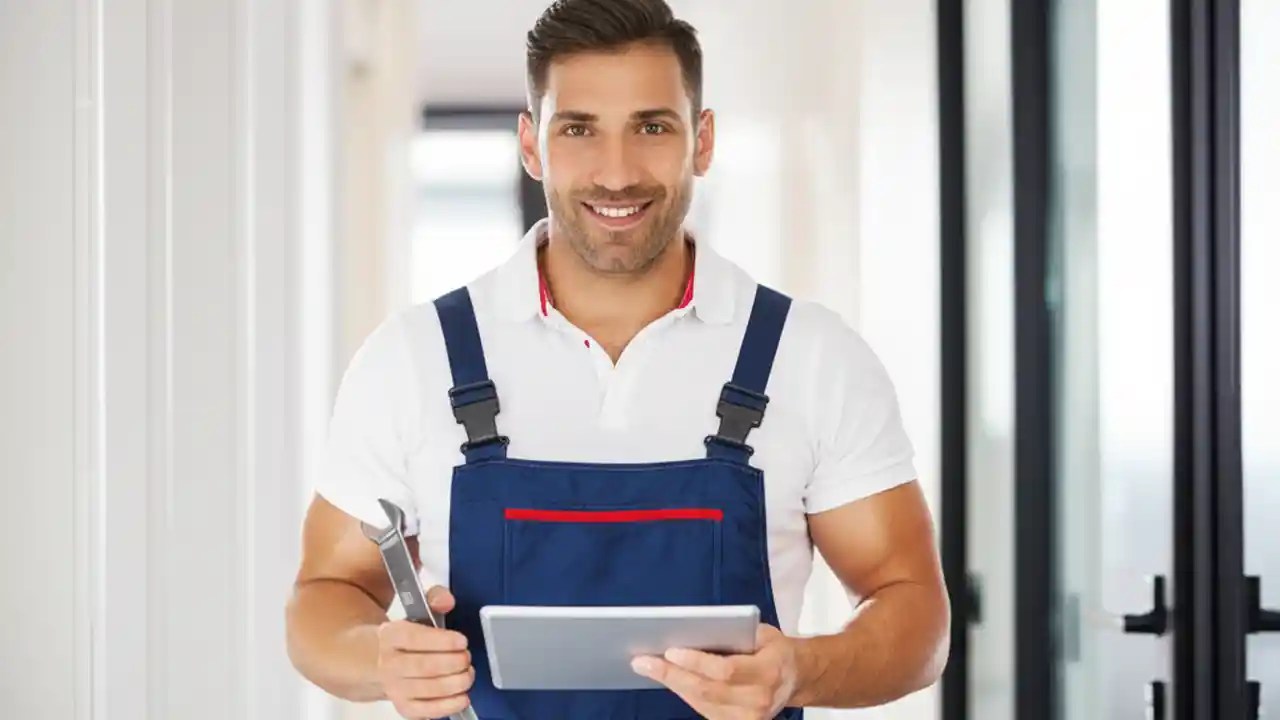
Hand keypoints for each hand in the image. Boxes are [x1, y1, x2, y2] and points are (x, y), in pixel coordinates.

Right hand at [376, 585, 474, 718]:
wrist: (371, 661)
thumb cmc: (402, 638)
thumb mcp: (414, 611)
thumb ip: (434, 599)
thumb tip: (447, 600)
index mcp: (390, 636)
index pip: (414, 639)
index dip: (442, 641)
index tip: (461, 641)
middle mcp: (389, 663)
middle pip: (424, 667)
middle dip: (453, 663)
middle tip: (467, 658)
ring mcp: (394, 687)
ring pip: (427, 689)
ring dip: (454, 684)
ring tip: (467, 674)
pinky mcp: (403, 706)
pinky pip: (424, 711)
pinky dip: (447, 706)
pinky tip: (462, 697)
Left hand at [631, 623, 800, 719]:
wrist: (795, 678)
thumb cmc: (774, 649)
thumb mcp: (763, 633)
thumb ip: (735, 634)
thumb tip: (690, 631)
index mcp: (769, 673)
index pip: (725, 671)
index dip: (696, 662)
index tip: (670, 650)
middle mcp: (759, 701)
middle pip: (706, 690)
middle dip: (671, 674)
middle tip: (641, 660)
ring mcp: (748, 719)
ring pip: (700, 702)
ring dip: (672, 684)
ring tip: (647, 666)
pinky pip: (703, 709)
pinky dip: (683, 692)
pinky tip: (667, 677)